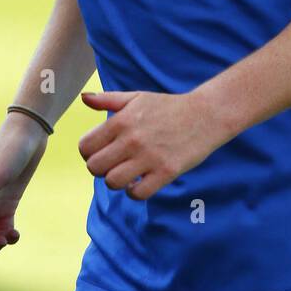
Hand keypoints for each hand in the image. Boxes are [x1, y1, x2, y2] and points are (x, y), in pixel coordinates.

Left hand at [78, 88, 224, 199]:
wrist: (206, 115)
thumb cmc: (169, 107)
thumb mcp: (137, 97)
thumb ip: (108, 99)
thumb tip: (84, 98)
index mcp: (121, 120)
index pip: (85, 146)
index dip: (88, 153)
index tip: (101, 152)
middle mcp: (132, 139)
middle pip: (95, 168)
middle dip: (100, 169)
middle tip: (113, 164)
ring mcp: (149, 157)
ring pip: (113, 182)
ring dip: (116, 181)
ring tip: (127, 173)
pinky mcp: (166, 172)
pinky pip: (138, 193)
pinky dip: (135, 191)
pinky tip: (140, 182)